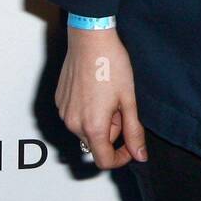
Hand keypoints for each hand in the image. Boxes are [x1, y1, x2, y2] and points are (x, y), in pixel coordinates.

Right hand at [55, 27, 146, 169]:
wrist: (90, 39)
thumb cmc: (112, 65)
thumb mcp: (129, 99)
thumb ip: (134, 131)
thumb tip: (140, 155)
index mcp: (92, 126)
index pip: (104, 160)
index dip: (121, 157)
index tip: (132, 145)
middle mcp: (72, 124)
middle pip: (96, 142)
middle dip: (112, 130)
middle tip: (122, 104)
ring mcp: (63, 112)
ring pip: (85, 128)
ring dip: (100, 120)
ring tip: (109, 93)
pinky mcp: (59, 101)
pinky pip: (75, 115)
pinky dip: (88, 109)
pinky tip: (96, 88)